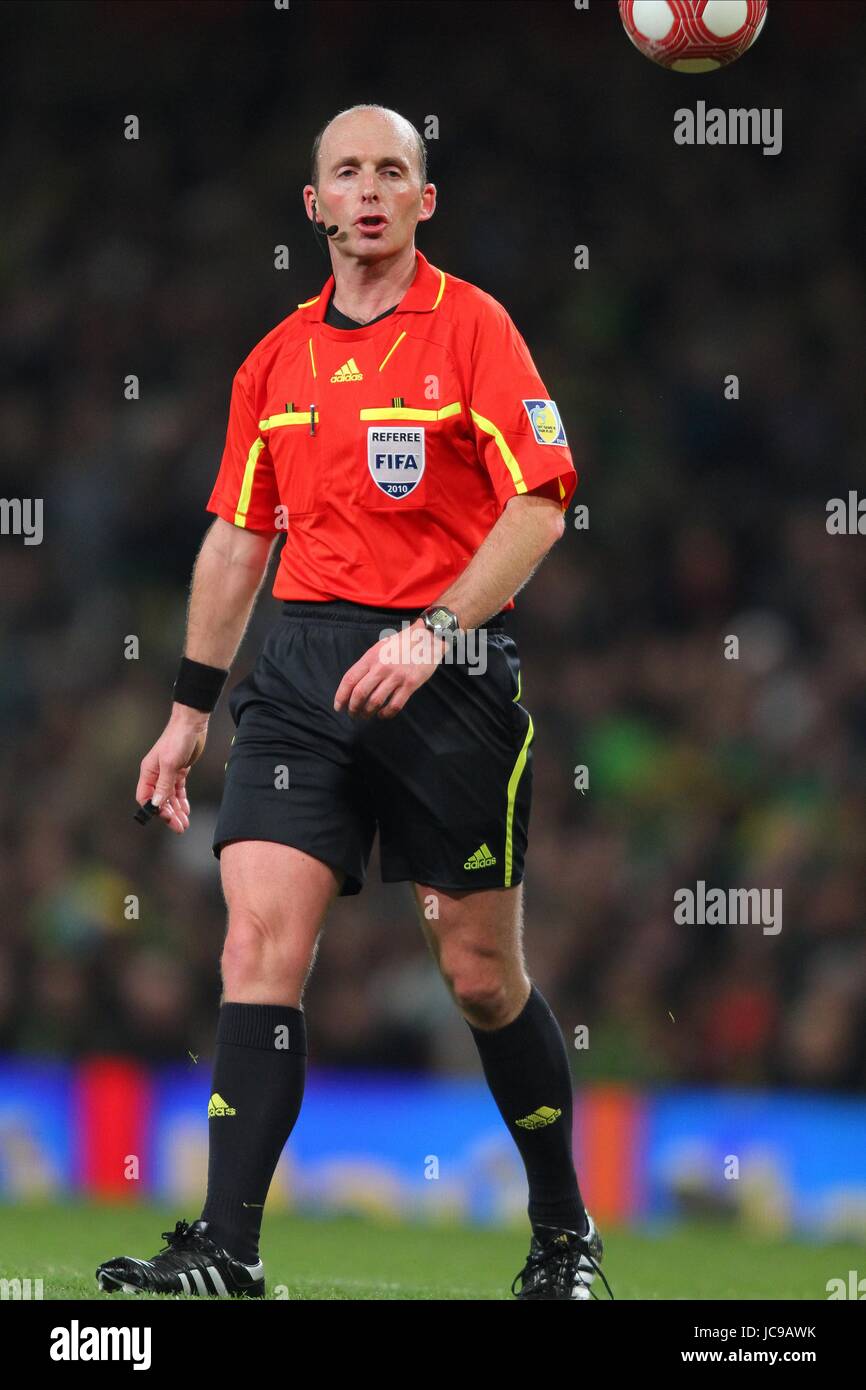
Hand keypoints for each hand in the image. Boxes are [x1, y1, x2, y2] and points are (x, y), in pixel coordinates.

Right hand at [136, 708, 207, 832]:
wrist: (192, 723)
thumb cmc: (178, 739)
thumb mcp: (170, 763)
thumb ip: (164, 784)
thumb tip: (157, 804)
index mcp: (148, 772)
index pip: (145, 797)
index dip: (154, 809)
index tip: (165, 818)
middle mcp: (156, 774)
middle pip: (159, 800)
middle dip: (168, 814)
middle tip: (179, 827)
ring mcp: (168, 773)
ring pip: (169, 797)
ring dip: (176, 810)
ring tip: (184, 823)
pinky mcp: (179, 771)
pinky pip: (178, 790)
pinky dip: (182, 800)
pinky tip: (186, 810)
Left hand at [333, 621, 445, 719]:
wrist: (427, 638)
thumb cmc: (401, 643)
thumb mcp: (380, 647)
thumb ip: (367, 664)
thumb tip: (354, 684)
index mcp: (371, 657)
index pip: (350, 679)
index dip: (341, 696)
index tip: (339, 706)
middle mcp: (381, 667)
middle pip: (360, 693)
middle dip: (353, 707)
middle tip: (352, 714)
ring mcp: (396, 676)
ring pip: (375, 701)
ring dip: (367, 713)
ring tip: (365, 715)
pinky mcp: (410, 684)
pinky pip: (394, 705)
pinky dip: (385, 714)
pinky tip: (382, 714)